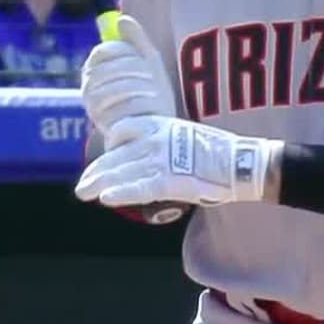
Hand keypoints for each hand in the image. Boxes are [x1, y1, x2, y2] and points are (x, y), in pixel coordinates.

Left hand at [74, 114, 281, 208]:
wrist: (242, 163)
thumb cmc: (219, 154)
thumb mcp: (186, 138)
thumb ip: (166, 146)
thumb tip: (152, 158)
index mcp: (161, 126)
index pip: (124, 130)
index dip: (111, 145)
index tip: (106, 156)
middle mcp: (156, 139)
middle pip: (117, 155)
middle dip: (96, 171)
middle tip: (81, 185)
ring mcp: (162, 159)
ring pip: (122, 172)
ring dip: (99, 183)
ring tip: (83, 192)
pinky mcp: (169, 180)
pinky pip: (140, 187)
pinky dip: (121, 192)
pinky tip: (105, 197)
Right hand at [81, 14, 176, 133]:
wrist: (155, 131)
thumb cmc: (150, 96)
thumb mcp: (149, 64)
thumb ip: (136, 41)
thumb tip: (122, 19)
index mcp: (96, 72)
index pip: (102, 53)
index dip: (122, 52)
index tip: (141, 58)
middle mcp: (89, 90)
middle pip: (107, 70)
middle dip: (133, 70)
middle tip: (151, 75)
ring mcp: (94, 109)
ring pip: (113, 87)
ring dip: (138, 87)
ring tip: (153, 92)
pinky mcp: (105, 127)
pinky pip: (119, 108)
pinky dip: (138, 105)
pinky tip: (150, 106)